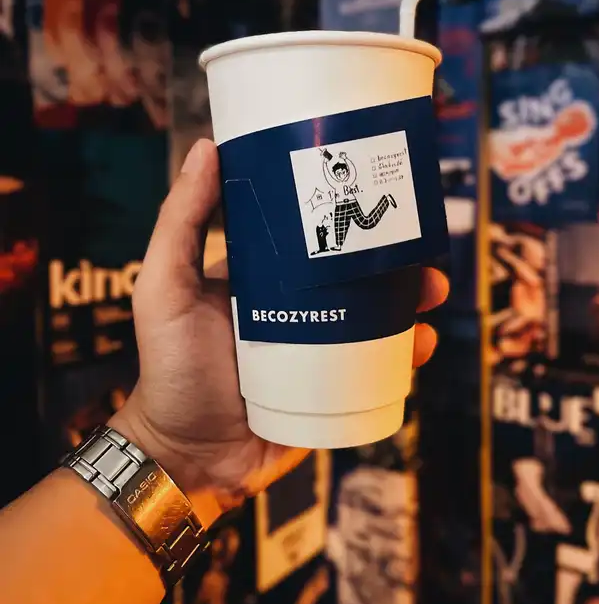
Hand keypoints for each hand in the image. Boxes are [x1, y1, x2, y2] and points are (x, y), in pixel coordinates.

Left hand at [111, 140, 448, 523]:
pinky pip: (378, 362)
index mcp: (261, 272)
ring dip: (407, 298)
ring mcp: (320, 343)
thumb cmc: (171, 367)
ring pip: (375, 312)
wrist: (190, 456)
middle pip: (352, 268)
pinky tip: (418, 342)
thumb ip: (180, 221)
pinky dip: (403, 351)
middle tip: (417, 244)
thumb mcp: (165, 287)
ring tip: (428, 291)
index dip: (340, 207)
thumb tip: (209, 147)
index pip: (306, 228)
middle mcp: (295, 302)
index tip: (370, 183)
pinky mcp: (336, 385)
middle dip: (391, 254)